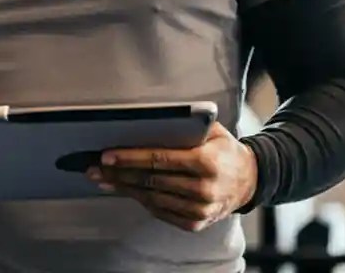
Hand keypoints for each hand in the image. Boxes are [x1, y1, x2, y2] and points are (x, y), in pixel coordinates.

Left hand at [88, 122, 257, 232]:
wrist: (249, 181)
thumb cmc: (224, 150)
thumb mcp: (212, 131)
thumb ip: (185, 126)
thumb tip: (147, 121)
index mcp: (206, 162)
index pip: (159, 159)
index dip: (130, 158)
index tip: (107, 155)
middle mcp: (203, 189)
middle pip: (150, 180)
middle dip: (118, 173)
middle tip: (95, 167)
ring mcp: (199, 210)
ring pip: (151, 198)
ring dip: (124, 188)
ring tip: (103, 178)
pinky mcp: (195, 223)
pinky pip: (160, 211)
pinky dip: (141, 200)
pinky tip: (126, 190)